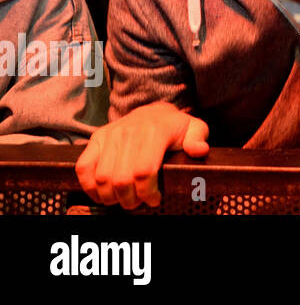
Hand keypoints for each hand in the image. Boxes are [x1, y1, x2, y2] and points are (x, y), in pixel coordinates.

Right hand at [75, 102, 209, 209]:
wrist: (153, 112)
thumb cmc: (174, 126)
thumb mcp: (193, 128)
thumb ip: (198, 138)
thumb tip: (199, 150)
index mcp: (156, 131)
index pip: (144, 171)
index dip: (146, 192)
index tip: (154, 200)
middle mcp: (130, 132)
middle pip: (121, 179)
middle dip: (129, 199)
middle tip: (137, 203)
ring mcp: (111, 135)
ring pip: (102, 177)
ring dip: (110, 196)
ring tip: (122, 200)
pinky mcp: (97, 138)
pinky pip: (83, 167)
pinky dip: (88, 186)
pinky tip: (102, 194)